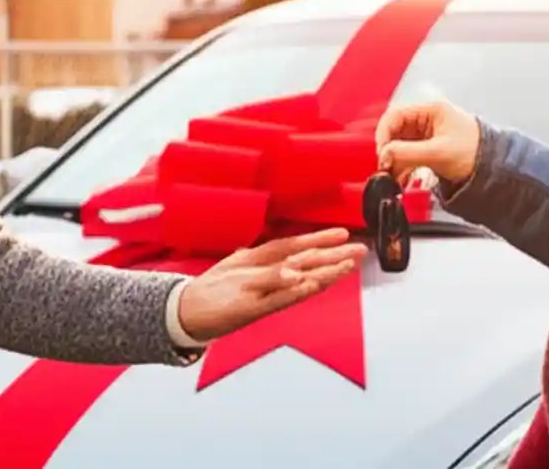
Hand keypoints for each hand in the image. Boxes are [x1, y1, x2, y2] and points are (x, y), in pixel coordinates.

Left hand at [177, 228, 367, 341]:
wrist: (187, 313)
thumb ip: (264, 267)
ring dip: (324, 273)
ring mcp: (261, 294)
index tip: (344, 234)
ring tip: (347, 265)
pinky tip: (312, 284)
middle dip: (334, 257)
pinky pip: (279, 298)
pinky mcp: (251, 309)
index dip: (321, 240)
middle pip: (306, 264)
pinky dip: (295, 291)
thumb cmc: (213, 291)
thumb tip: (291, 264)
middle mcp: (267, 279)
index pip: (297, 248)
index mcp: (263, 264)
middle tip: (361, 252)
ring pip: (299, 280)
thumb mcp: (236, 270)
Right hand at [375, 99, 479, 186]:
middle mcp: (428, 119)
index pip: (395, 115)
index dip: (384, 134)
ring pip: (401, 145)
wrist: (495, 169)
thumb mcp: (438, 152)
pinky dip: (403, 166)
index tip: (382, 152)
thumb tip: (385, 155)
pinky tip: (401, 178)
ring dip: (395, 160)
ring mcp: (429, 134)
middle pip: (396, 131)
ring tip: (393, 176)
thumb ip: (408, 153)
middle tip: (385, 167)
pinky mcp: (430, 148)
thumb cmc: (476, 153)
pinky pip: (408, 154)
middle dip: (389, 150)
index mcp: (431, 110)